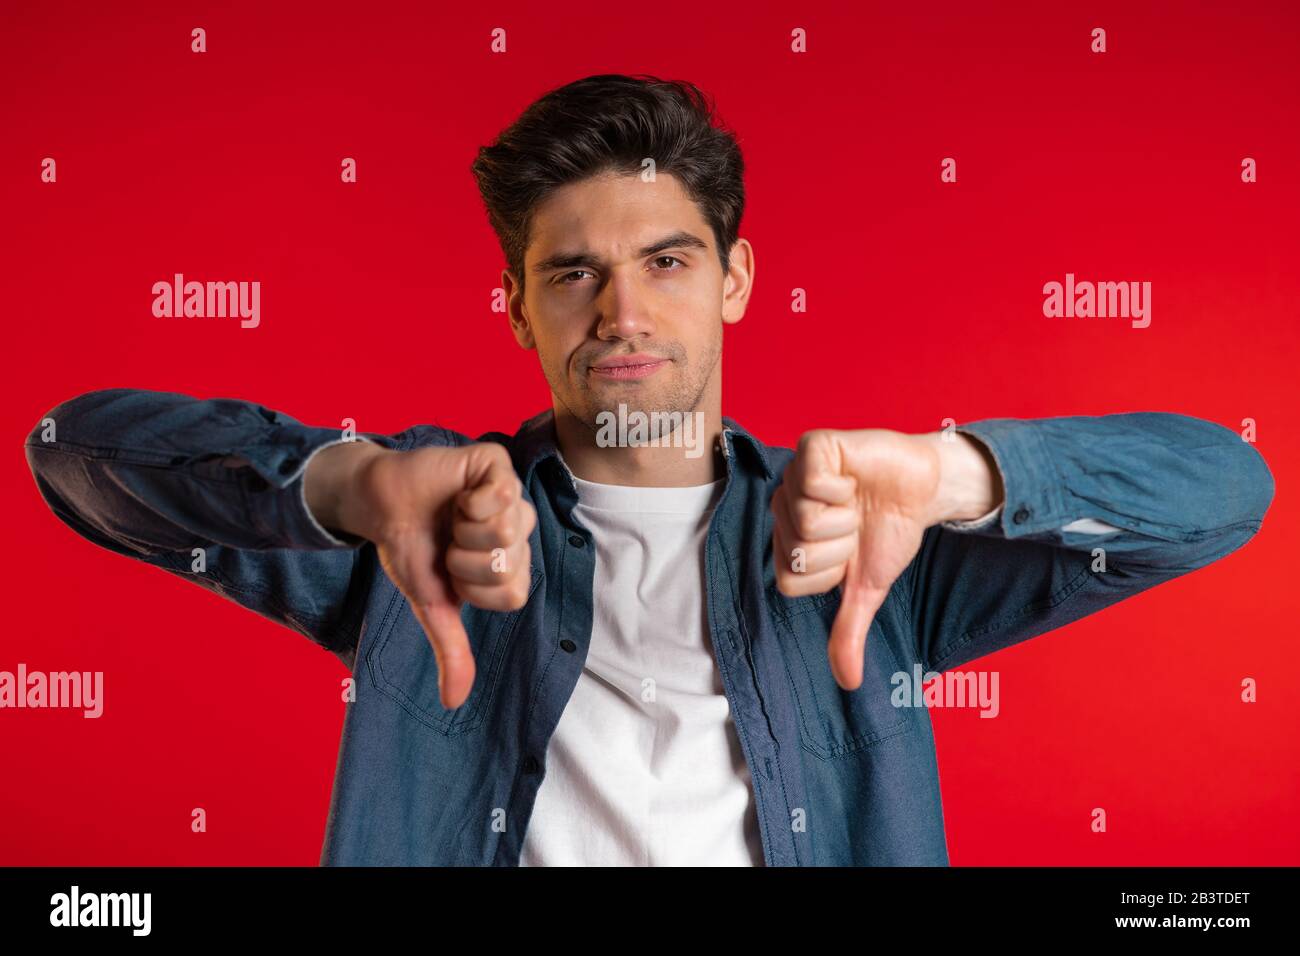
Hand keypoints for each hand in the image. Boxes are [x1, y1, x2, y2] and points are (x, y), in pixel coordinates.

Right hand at [306, 440, 536, 708]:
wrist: (380, 505)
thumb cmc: (412, 549)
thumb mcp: (433, 604)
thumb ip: (451, 649)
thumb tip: (453, 702)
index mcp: (509, 564)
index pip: (514, 593)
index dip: (474, 589)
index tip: (451, 573)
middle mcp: (518, 531)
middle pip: (509, 563)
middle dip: (464, 561)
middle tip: (447, 544)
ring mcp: (511, 496)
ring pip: (508, 530)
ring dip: (464, 531)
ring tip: (452, 518)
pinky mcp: (497, 465)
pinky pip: (503, 492)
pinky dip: (469, 501)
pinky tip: (458, 494)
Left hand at [771, 428, 999, 689]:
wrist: (924, 491)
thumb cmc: (889, 534)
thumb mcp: (867, 588)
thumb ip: (849, 630)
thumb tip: (847, 682)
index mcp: (788, 540)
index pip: (790, 580)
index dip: (828, 574)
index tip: (849, 555)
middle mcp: (784, 507)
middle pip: (795, 551)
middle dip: (840, 547)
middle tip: (855, 527)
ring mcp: (794, 476)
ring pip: (804, 520)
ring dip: (844, 518)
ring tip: (855, 503)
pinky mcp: (813, 446)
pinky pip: (811, 480)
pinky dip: (841, 487)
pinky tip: (851, 480)